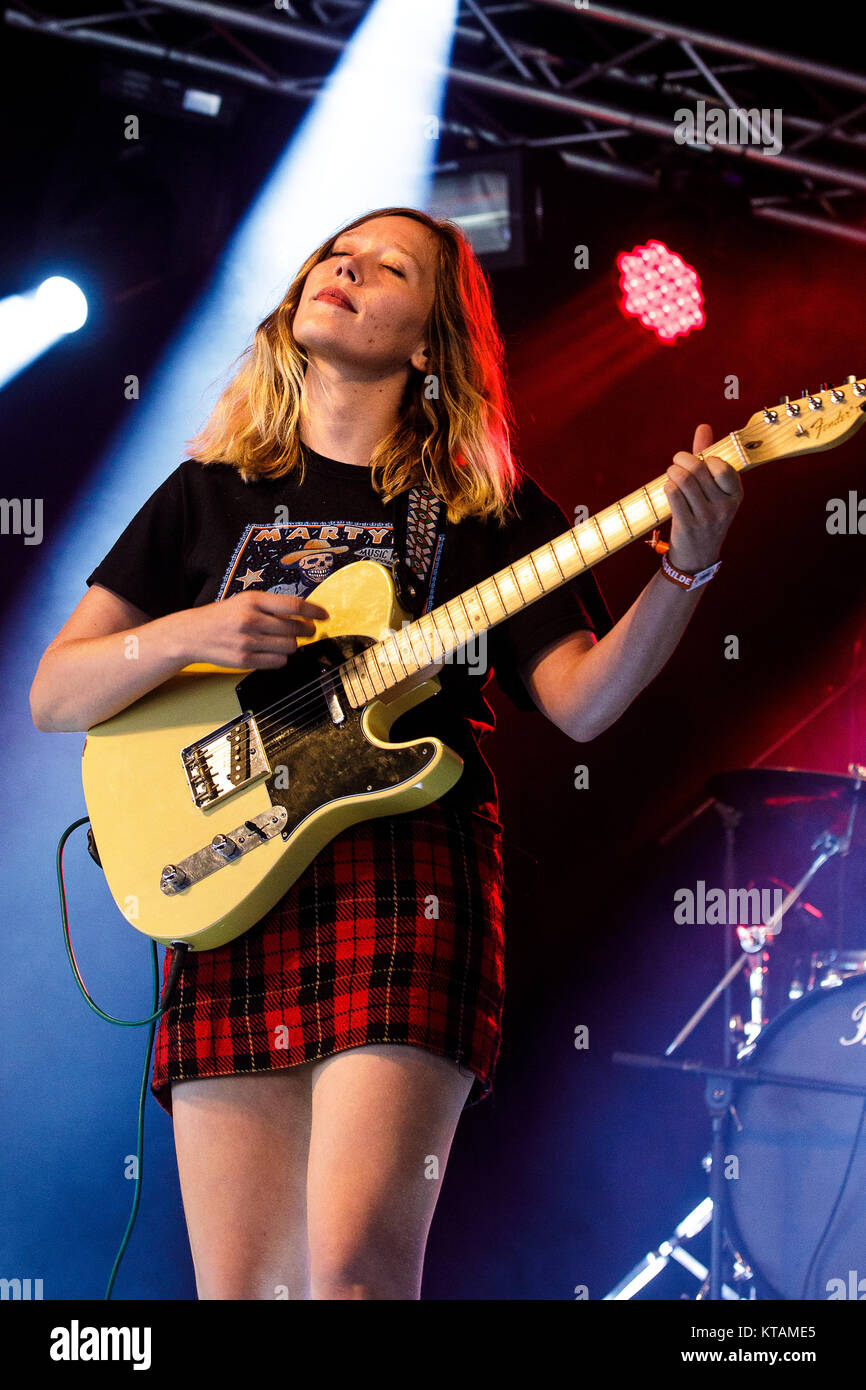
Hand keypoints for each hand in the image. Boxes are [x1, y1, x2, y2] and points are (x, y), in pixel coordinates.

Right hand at [178, 590, 328, 668]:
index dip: (314, 611)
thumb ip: (271, 606)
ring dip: (292, 644)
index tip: (324, 615)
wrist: (192, 634)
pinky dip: (280, 658)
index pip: (294, 605)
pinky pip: (278, 662)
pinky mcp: (245, 661)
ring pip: (289, 647)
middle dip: (307, 630)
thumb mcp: (245, 601)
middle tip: (308, 630)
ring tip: (284, 640)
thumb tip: (303, 615)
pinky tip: (272, 651)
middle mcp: (251, 620)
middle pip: (295, 628)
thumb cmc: (223, 616)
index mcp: (253, 600)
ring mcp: (248, 642)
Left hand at [663, 423, 742, 573]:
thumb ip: (709, 457)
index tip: (699, 458)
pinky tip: (669, 488)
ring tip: (672, 473)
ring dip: (673, 472)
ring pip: (684, 480)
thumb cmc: (706, 516)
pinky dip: (668, 487)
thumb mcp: (715, 491)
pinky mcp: (688, 525)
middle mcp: (724, 506)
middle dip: (683, 460)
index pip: (722, 466)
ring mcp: (706, 517)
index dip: (707, 458)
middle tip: (677, 461)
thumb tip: (703, 426)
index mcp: (736, 495)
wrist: (697, 557)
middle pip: (698, 470)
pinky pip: (673, 495)